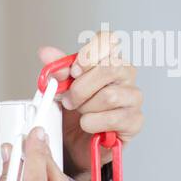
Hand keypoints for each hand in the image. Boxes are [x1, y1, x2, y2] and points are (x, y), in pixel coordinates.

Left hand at [38, 29, 144, 180]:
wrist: (78, 141)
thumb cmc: (74, 111)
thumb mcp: (61, 88)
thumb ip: (57, 70)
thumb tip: (46, 52)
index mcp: (108, 59)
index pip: (108, 39)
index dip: (87, 55)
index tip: (73, 71)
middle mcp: (125, 74)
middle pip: (108, 68)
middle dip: (80, 88)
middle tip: (69, 100)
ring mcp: (133, 97)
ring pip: (108, 96)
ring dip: (85, 109)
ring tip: (81, 113)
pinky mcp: (135, 120)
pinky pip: (112, 119)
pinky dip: (93, 124)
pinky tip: (90, 125)